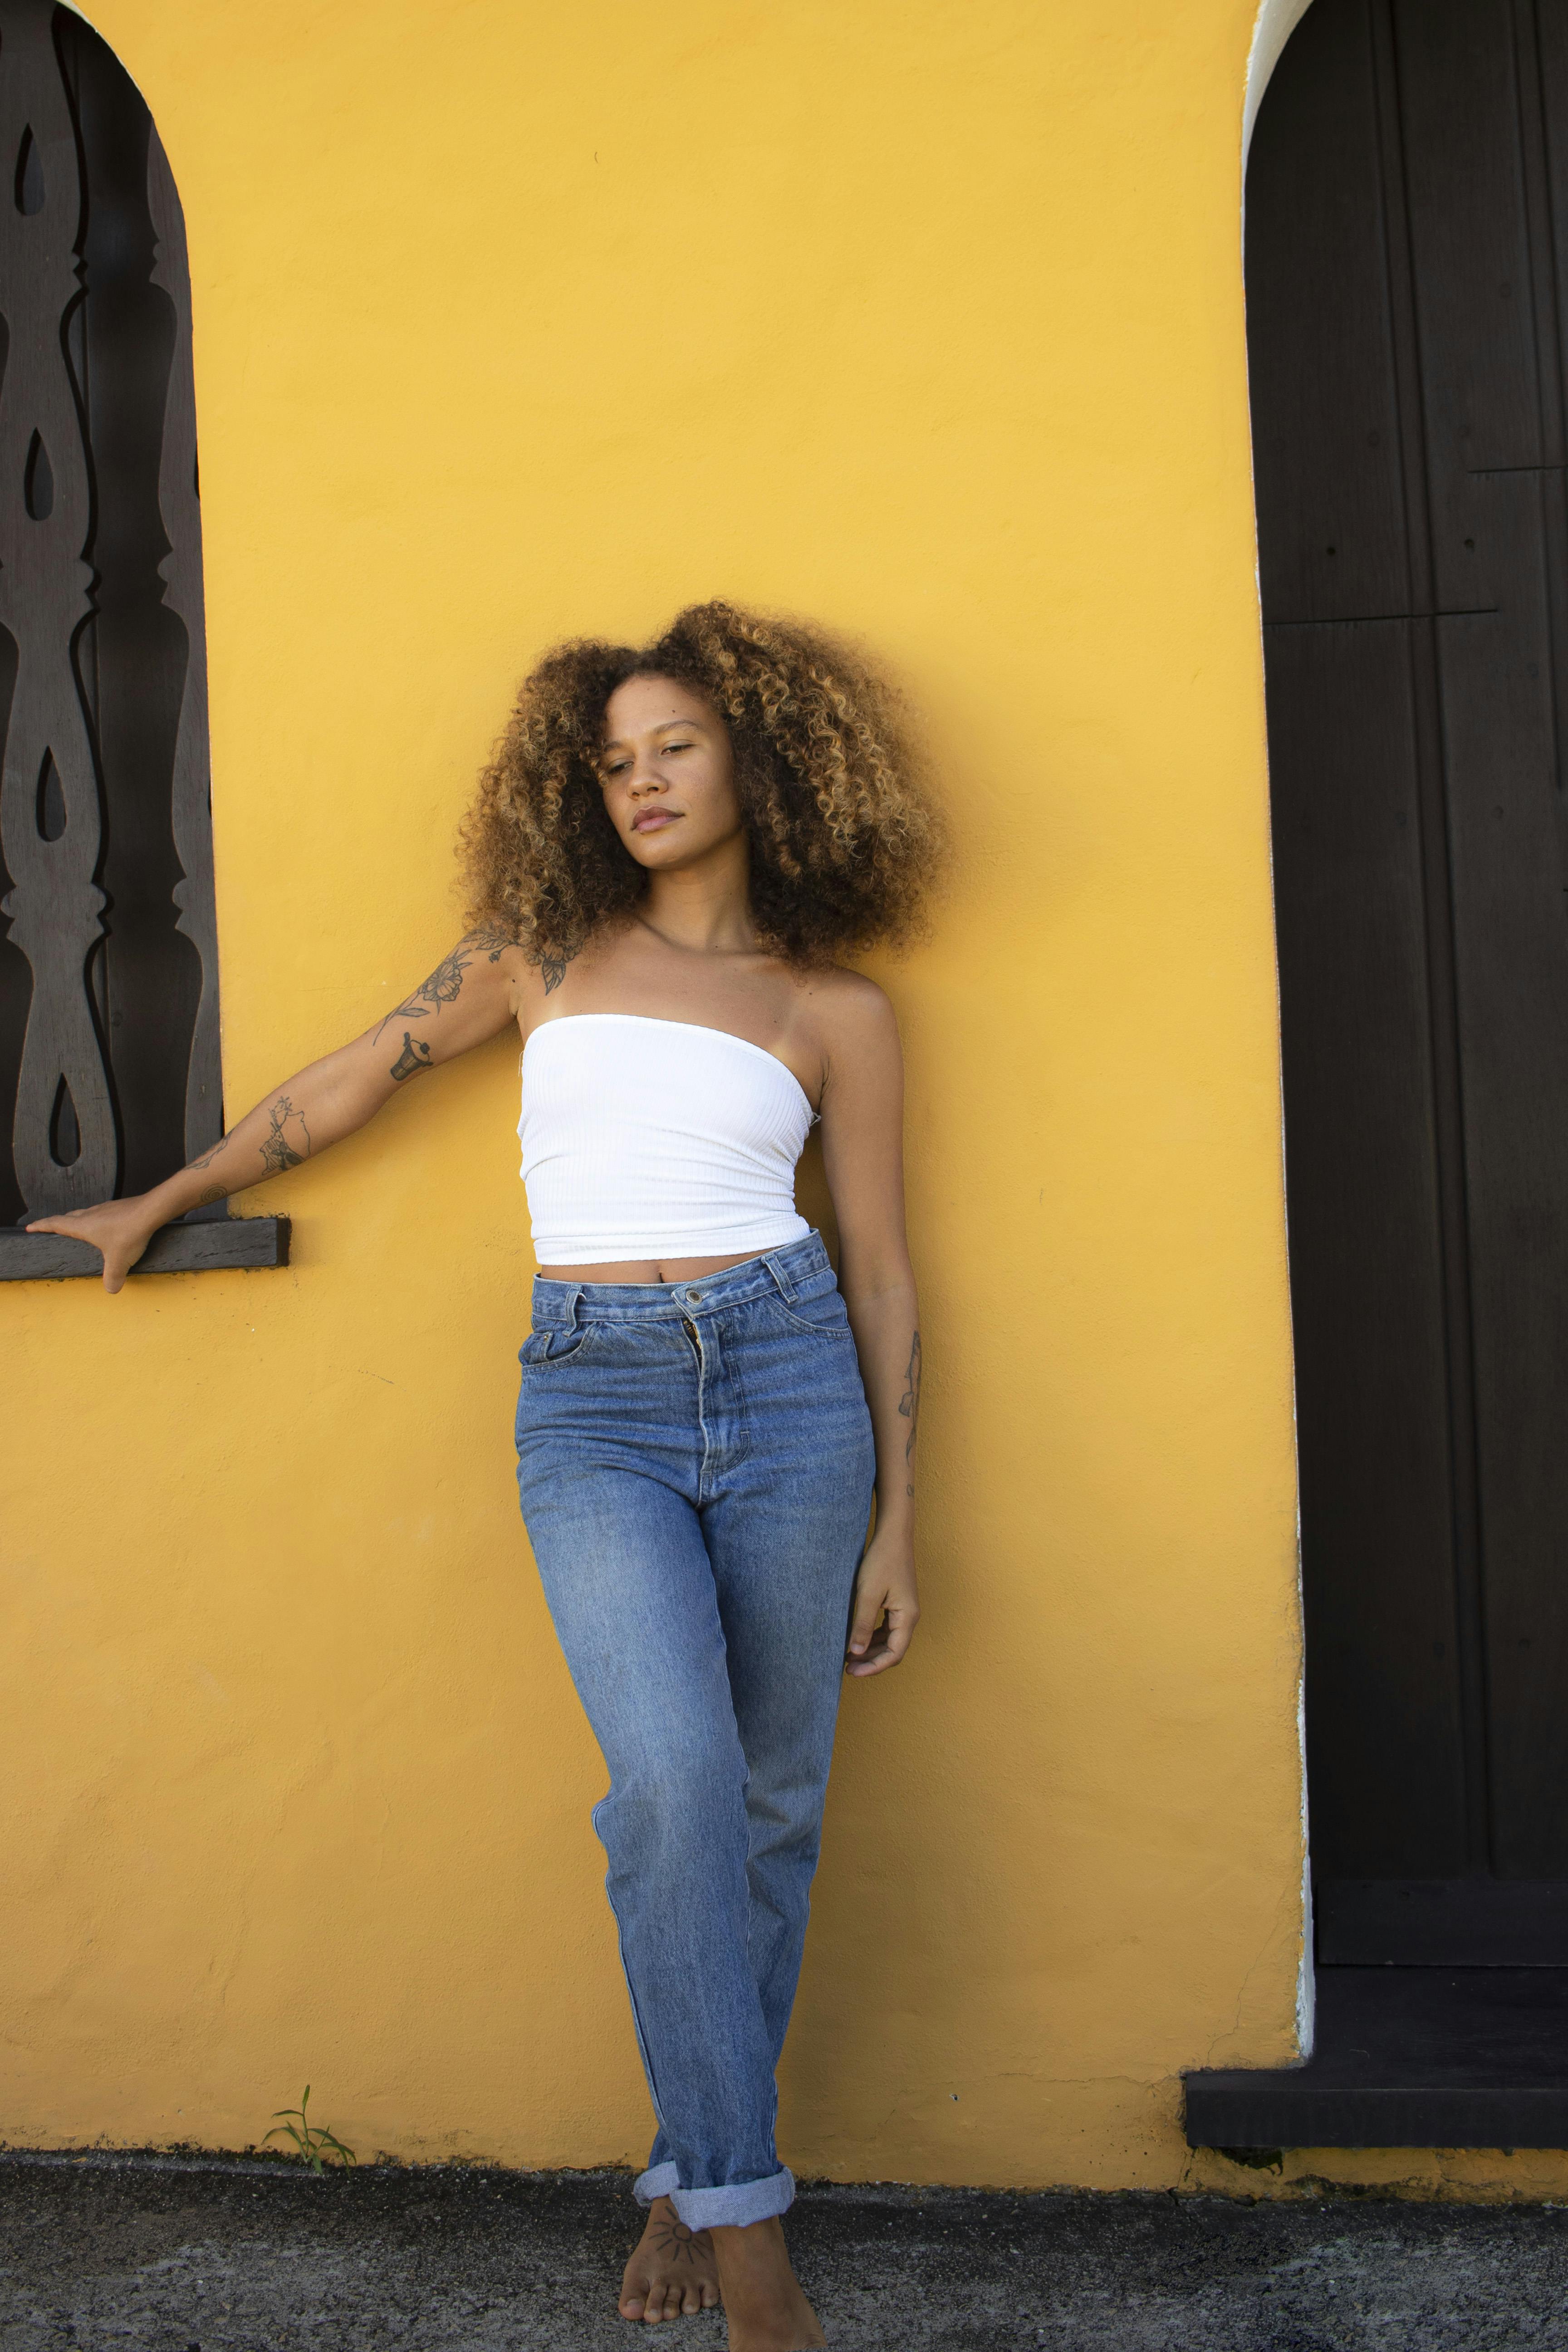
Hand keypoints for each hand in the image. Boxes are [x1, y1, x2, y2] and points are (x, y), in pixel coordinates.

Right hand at [26, 1196, 165, 1291]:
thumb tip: (111, 1289)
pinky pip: (102, 1213)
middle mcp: (91, 1214)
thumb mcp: (119, 1261)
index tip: (31, 1227)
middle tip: (51, 1226)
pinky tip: (106, 1225)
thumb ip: (112, 1277)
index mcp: (83, 1226)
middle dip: (58, 1222)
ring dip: (78, 1219)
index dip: (42, 1226)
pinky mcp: (120, 1207)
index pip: (56, 1224)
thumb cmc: (130, 1233)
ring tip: (77, 1226)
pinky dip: (97, 1219)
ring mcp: (106, 1209)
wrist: (152, 1211)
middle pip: (69, 1216)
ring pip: (85, 1213)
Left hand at [845, 1526, 919, 1677]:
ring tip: (848, 1656)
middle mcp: (909, 1617)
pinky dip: (871, 1637)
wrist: (893, 1536)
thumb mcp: (867, 1594)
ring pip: (888, 1641)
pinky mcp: (897, 1604)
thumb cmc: (882, 1561)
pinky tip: (855, 1638)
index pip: (893, 1654)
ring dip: (870, 1650)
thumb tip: (855, 1653)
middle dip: (870, 1661)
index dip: (873, 1667)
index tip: (852, 1672)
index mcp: (907, 1617)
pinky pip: (885, 1629)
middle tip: (846, 1667)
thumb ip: (862, 1625)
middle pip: (892, 1651)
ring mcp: (904, 1611)